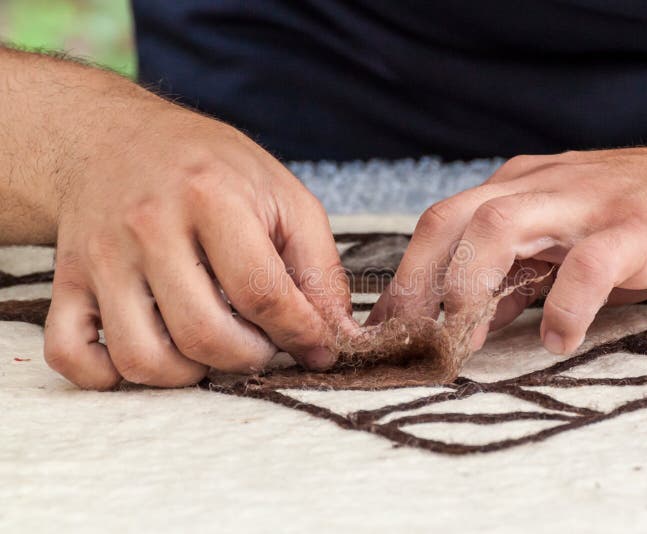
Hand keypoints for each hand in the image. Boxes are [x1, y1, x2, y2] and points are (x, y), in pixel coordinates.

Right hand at [43, 106, 351, 389]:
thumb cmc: (212, 170)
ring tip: (213, 347)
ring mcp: (100, 258)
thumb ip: (319, 266)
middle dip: (250, 358)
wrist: (115, 139)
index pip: (263, 293)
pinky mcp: (66, 281)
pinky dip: (111, 377)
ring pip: (142, 358)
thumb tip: (336, 335)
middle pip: (204, 334)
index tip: (315, 346)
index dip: (301, 333)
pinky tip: (153, 354)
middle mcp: (147, 227)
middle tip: (264, 344)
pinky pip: (72, 356)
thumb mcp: (283, 196)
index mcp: (210, 197)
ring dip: (190, 374)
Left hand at [369, 113, 646, 354]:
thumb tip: (472, 317)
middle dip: (417, 280)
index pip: (443, 222)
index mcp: (521, 188)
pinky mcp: (638, 227)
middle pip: (452, 217)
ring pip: (500, 226)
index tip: (387, 328)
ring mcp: (588, 203)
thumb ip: (520, 272)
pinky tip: (557, 340)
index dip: (406, 275)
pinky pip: (587, 264)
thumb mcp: (568, 241)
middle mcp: (543, 187)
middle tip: (405, 338)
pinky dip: (564, 305)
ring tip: (462, 340)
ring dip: (468, 286)